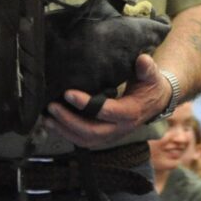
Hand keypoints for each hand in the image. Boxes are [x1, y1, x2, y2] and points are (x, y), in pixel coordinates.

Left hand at [45, 54, 172, 148]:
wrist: (155, 103)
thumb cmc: (150, 86)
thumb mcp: (151, 76)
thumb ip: (146, 68)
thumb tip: (142, 59)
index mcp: (130, 113)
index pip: (106, 111)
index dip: (86, 104)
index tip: (68, 93)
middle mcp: (119, 128)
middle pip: (91, 131)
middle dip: (69, 120)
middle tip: (52, 106)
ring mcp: (111, 135)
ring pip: (84, 140)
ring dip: (64, 130)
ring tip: (46, 118)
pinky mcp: (103, 137)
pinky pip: (82, 141)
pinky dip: (66, 134)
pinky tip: (51, 124)